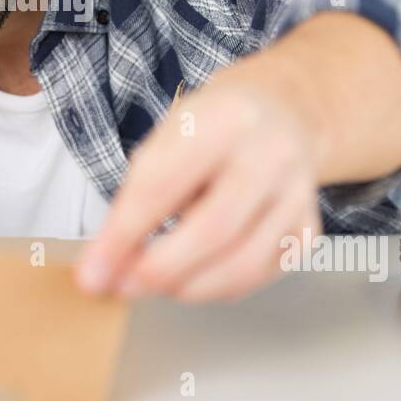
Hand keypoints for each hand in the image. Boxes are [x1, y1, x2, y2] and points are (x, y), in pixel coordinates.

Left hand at [77, 61, 324, 302]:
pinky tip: (195, 275)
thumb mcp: (166, 140)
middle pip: (213, 230)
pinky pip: (260, 274)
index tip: (93, 273)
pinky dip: (219, 286)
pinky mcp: (308, 228)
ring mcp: (298, 193)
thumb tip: (104, 267)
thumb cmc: (211, 130)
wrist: (281, 113)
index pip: (164, 186)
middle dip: (160, 269)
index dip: (123, 235)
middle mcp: (270, 154)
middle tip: (125, 286)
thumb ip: (135, 200)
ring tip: (155, 282)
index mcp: (223, 119)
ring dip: (188, 286)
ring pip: (242, 263)